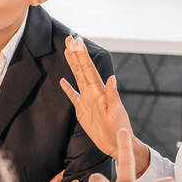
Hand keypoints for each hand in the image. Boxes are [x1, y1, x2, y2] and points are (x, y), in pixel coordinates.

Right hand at [59, 35, 148, 177]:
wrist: (116, 143)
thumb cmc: (118, 128)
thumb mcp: (116, 112)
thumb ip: (113, 95)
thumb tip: (112, 78)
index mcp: (99, 91)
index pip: (89, 69)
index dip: (82, 55)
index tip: (77, 41)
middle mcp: (92, 92)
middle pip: (82, 68)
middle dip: (76, 53)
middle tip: (69, 38)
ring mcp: (87, 100)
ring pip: (77, 78)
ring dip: (72, 64)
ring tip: (67, 51)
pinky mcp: (82, 110)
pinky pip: (73, 96)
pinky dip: (68, 88)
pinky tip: (62, 81)